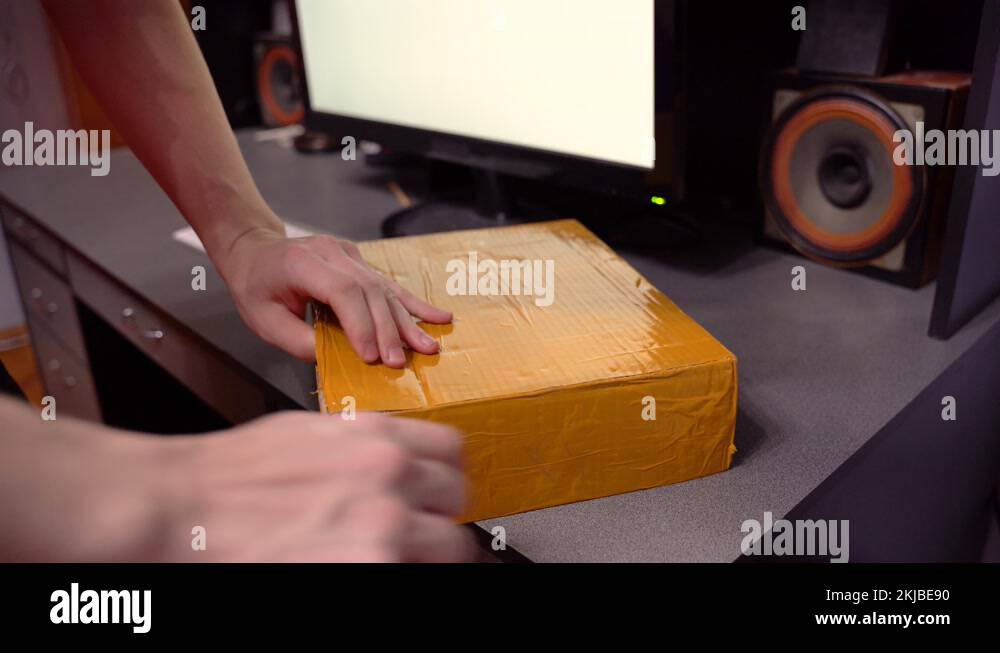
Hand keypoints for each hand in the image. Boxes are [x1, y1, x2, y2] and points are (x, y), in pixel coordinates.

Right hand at [166, 411, 472, 561]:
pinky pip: (412, 572)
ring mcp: (384, 525)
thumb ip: (362, 445)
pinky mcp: (371, 565)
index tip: (438, 491)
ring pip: (448, 545)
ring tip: (392, 553)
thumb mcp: (309, 434)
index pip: (453, 450)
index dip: (445, 474)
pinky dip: (398, 569)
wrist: (181, 507)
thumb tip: (394, 462)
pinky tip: (364, 564)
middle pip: (457, 498)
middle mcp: (389, 474)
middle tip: (417, 530)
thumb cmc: (230, 475)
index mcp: (375, 436)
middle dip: (439, 516)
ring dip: (425, 551)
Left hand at [219, 227, 451, 364]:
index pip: (342, 292)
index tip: (371, 356)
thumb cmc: (256, 286)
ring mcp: (348, 253)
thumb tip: (339, 361)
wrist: (255, 249)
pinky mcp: (360, 261)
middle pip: (369, 291)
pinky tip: (438, 316)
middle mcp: (331, 253)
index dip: (361, 325)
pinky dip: (414, 305)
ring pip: (384, 289)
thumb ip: (300, 342)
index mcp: (303, 263)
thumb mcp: (265, 321)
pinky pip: (389, 285)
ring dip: (408, 322)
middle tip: (401, 361)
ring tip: (429, 346)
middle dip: (388, 330)